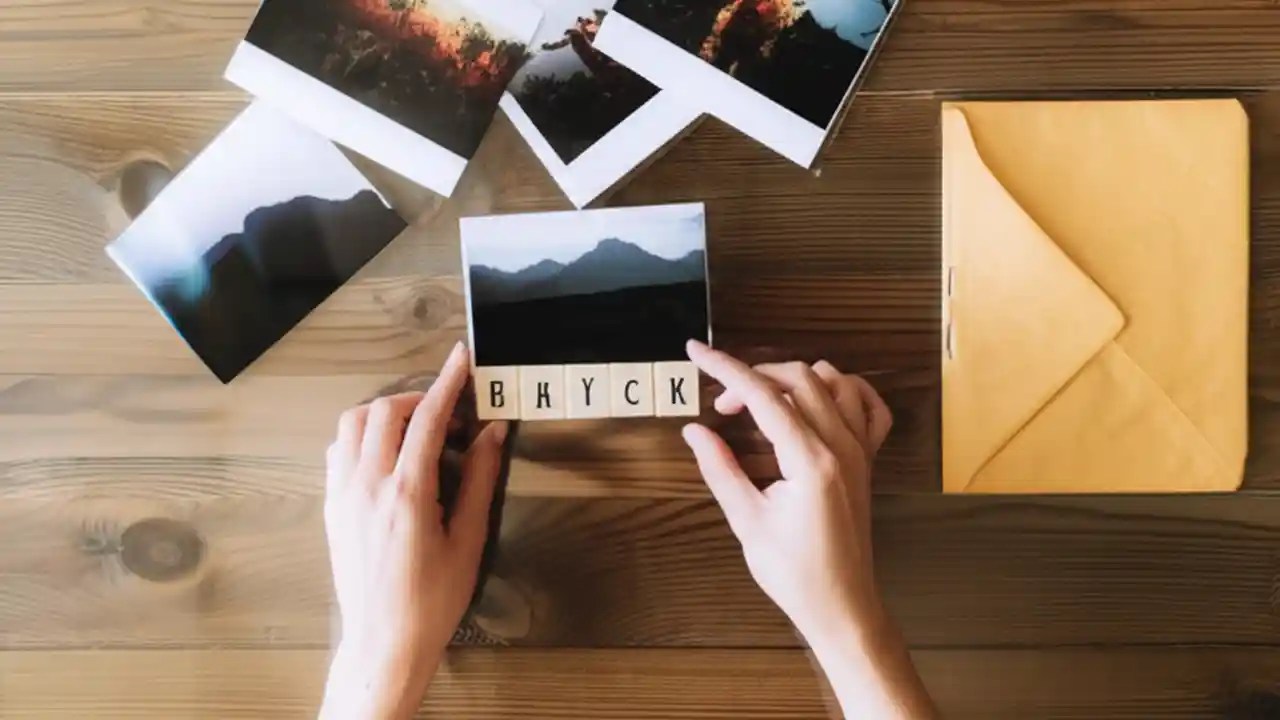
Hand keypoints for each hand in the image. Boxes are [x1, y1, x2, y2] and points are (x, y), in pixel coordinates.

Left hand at [320, 342, 508, 719]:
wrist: (384, 641)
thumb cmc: (432, 600)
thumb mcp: (469, 540)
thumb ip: (481, 480)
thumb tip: (492, 432)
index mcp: (407, 494)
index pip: (427, 419)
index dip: (448, 382)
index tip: (462, 359)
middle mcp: (367, 486)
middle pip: (385, 411)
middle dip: (420, 399)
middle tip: (451, 416)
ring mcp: (342, 494)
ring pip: (353, 423)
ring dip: (386, 414)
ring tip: (418, 431)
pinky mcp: (331, 506)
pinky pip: (339, 449)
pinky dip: (363, 436)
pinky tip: (388, 455)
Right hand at [683, 341, 935, 718]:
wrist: (842, 604)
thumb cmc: (796, 573)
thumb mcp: (747, 521)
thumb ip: (720, 469)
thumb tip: (695, 431)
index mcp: (810, 462)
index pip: (763, 395)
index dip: (726, 369)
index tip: (699, 352)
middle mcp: (841, 447)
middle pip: (798, 378)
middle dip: (752, 377)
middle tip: (720, 406)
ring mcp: (860, 451)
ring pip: (833, 382)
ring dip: (793, 378)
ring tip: (762, 400)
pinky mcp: (867, 460)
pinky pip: (868, 406)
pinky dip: (844, 390)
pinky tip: (820, 398)